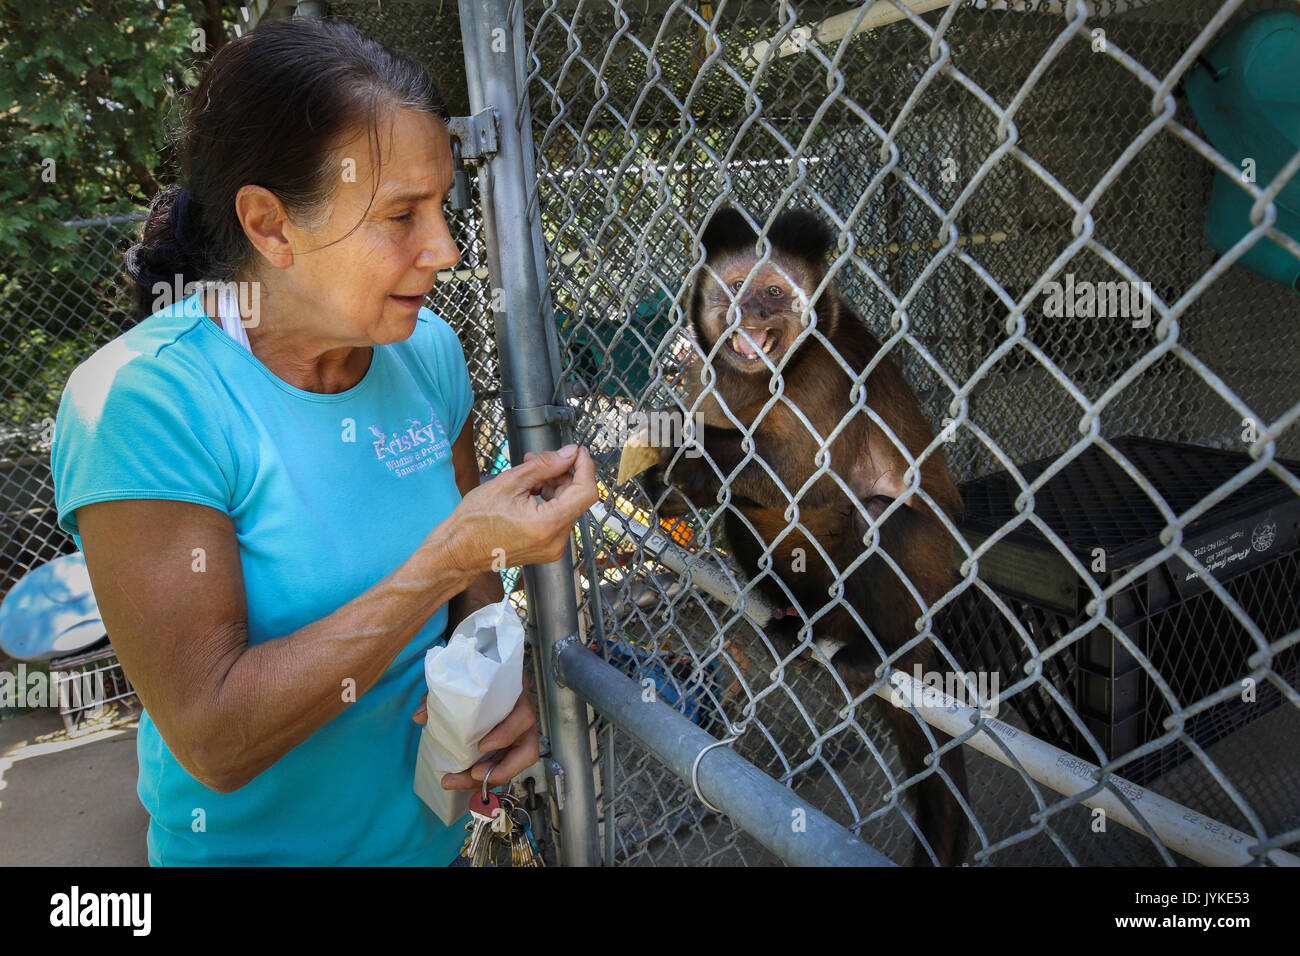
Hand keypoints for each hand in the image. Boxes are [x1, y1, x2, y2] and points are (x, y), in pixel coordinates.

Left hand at [411, 674, 540, 791]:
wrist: (473, 678)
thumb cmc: (472, 678)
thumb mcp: (455, 682)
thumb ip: (438, 695)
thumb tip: (420, 716)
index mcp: (515, 692)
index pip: (524, 713)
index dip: (507, 733)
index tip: (483, 745)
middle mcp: (523, 714)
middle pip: (528, 747)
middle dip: (504, 767)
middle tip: (474, 774)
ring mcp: (521, 733)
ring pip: (520, 763)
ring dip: (495, 777)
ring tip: (467, 781)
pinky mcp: (512, 746)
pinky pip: (507, 767)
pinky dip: (488, 777)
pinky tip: (467, 780)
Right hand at [444, 444, 597, 571]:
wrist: (458, 552)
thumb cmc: (474, 522)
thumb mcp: (509, 482)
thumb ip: (544, 466)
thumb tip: (568, 454)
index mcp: (548, 525)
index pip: (585, 491)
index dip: (585, 467)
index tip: (578, 452)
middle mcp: (555, 541)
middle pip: (575, 498)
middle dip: (560, 474)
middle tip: (538, 459)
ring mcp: (552, 548)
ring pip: (566, 507)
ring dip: (552, 487)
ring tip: (527, 475)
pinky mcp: (546, 549)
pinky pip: (557, 519)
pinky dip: (548, 502)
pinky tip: (529, 492)